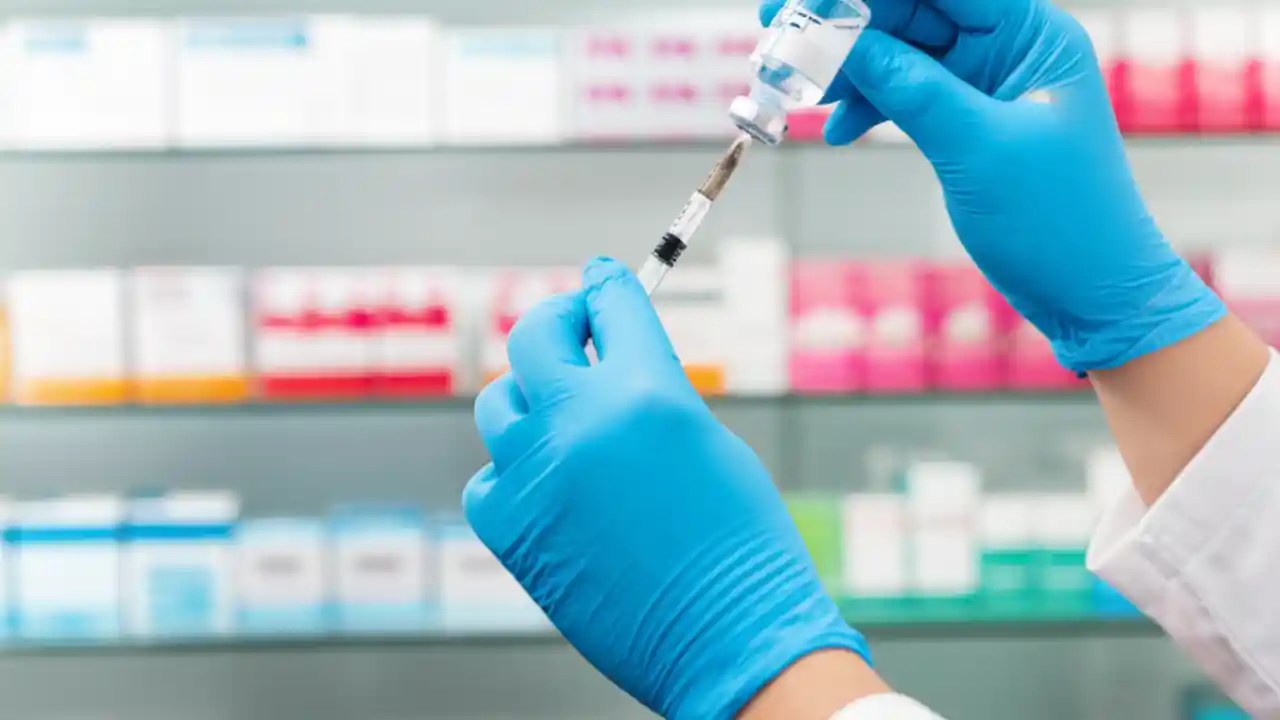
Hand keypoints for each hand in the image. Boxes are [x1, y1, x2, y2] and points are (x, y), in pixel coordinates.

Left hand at [463, 258, 867, 719]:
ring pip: (500, 403)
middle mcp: (582, 423)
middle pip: (535, 335)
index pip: (611, 300)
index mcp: (648, 391)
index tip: (600, 279)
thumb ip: (649, 393)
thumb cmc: (741, 544)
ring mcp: (537, 475)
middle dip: (559, 324)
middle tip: (574, 330)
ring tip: (564, 422)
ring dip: (532, 403)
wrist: (729, 640)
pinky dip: (515, 475)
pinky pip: (490, 475)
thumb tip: (607, 365)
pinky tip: (549, 489)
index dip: (606, 284)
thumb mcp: (707, 442)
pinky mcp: (510, 528)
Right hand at [761, 0, 1225, 371]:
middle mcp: (1014, 48)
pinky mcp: (974, 121)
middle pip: (916, 12)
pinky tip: (838, 130)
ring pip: (905, 54)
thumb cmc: (1058, 222)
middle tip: (779, 35)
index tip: (806, 2)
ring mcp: (993, 85)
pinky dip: (872, 106)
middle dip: (847, 26)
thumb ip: (910, 86)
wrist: (1093, 294)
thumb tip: (844, 38)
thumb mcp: (974, 147)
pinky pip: (910, 94)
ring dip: (852, 69)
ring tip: (801, 91)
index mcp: (1034, 34)